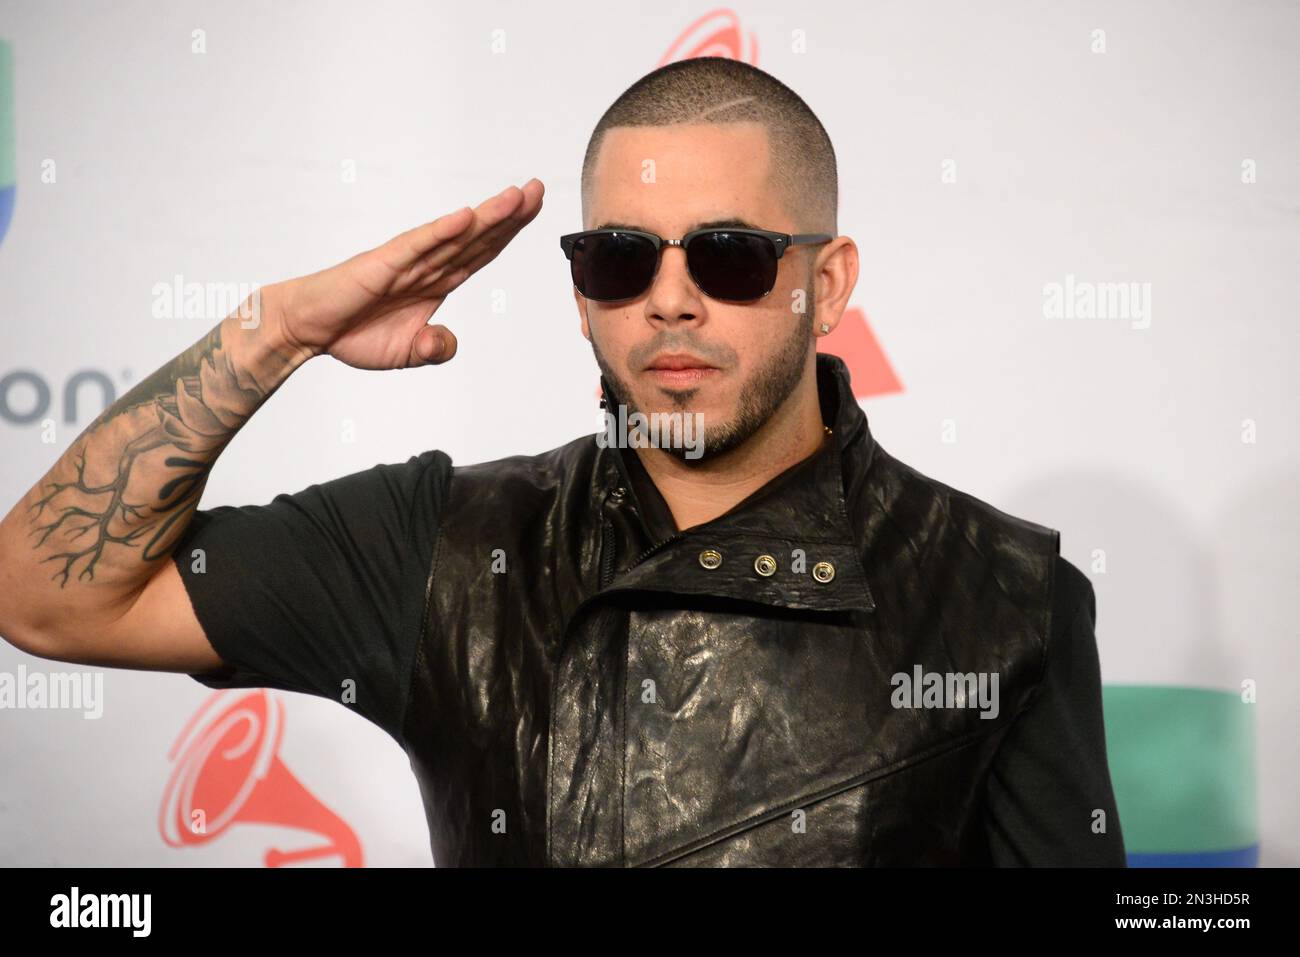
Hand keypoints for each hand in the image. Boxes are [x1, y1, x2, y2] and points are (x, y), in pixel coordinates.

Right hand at [270, 179, 544, 368]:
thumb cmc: (353, 332)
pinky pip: (418, 246)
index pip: (481, 252)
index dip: (509, 231)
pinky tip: (467, 217)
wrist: (309, 329)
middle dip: (510, 214)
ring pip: (455, 237)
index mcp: (436, 282)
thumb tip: (448, 343)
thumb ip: (434, 349)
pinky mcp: (383, 265)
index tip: (533, 208)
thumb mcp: (407, 353)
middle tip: (538, 187)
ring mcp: (407, 263)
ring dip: (487, 217)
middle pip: (477, 237)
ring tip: (517, 196)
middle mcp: (427, 266)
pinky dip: (442, 232)